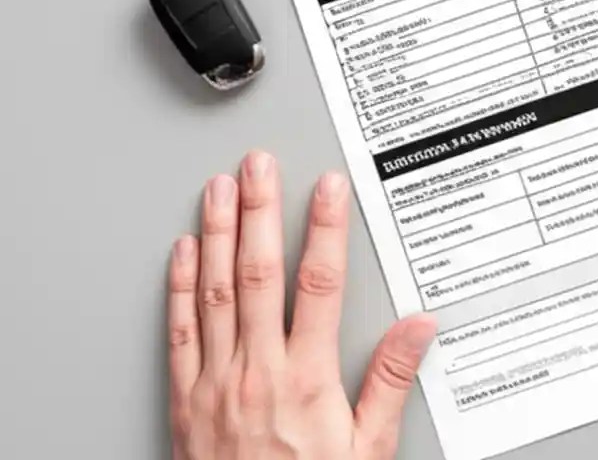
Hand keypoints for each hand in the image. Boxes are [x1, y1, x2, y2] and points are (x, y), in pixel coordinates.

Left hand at [166, 151, 436, 458]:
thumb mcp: (368, 449)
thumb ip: (389, 381)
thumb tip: (417, 328)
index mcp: (306, 379)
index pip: (318, 285)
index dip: (323, 228)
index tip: (327, 189)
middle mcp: (256, 372)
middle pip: (257, 274)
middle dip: (258, 211)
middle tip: (258, 166)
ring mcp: (216, 382)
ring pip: (214, 292)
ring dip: (214, 233)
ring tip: (218, 189)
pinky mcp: (186, 399)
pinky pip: (180, 332)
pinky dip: (180, 287)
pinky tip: (182, 253)